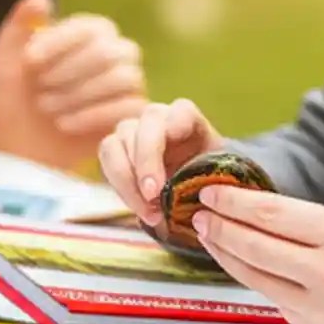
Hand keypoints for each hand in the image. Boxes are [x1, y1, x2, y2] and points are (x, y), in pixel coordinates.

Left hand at [25, 8, 146, 136]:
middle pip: (109, 52)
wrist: (20, 147)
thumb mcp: (6, 61)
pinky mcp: (131, 115)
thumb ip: (19, 26)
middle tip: (39, 88)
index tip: (28, 60)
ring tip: (47, 107)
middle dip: (69, 71)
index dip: (60, 41)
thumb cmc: (15, 99)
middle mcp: (116, 54)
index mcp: (91, 34)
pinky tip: (63, 124)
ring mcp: (128, 86)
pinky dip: (92, 116)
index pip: (91, 26)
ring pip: (124, 77)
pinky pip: (129, 108)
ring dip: (79, 94)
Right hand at [97, 98, 227, 225]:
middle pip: (144, 128)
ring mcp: (131, 130)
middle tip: (154, 194)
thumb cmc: (205, 176)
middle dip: (146, 161)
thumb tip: (204, 192)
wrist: (188, 184)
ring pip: (117, 144)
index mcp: (186, 116)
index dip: (176, 123)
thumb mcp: (216, 174)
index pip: (181, 111)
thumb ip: (211, 177)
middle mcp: (156, 117)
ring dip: (129, 181)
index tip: (175, 137)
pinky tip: (141, 209)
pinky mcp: (114, 149)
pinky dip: (122, 189)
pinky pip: (108, 163)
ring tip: (150, 212)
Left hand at [192, 185, 323, 323]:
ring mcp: (313, 301)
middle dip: (220, 226)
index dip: (234, 201)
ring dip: (224, 252)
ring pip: (252, 273)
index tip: (211, 191)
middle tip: (199, 213)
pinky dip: (248, 275)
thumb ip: (306, 223)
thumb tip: (256, 211)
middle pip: (254, 243)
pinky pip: (269, 294)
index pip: (271, 212)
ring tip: (207, 235)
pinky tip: (235, 262)